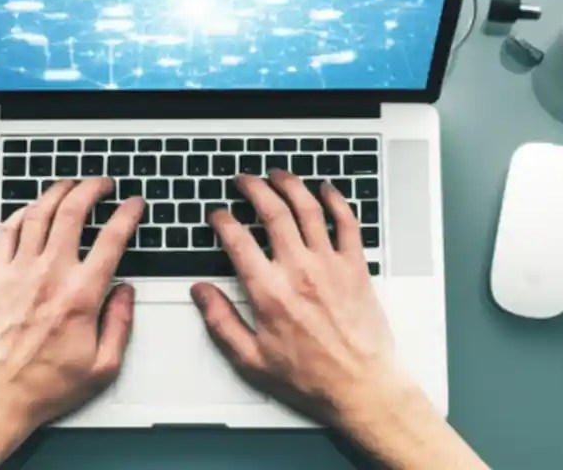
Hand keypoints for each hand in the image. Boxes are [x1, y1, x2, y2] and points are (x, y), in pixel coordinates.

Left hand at [0, 179, 142, 469]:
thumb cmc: (46, 386)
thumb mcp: (103, 366)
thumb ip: (120, 324)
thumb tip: (126, 292)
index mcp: (80, 296)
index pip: (111, 239)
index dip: (127, 214)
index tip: (134, 205)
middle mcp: (49, 277)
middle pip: (72, 213)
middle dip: (92, 188)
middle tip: (102, 184)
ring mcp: (19, 273)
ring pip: (38, 214)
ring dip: (57, 192)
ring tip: (70, 184)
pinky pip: (6, 232)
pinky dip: (21, 213)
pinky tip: (31, 210)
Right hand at [191, 171, 403, 428]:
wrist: (362, 387)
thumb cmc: (311, 378)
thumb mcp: (252, 359)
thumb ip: (221, 322)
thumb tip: (201, 293)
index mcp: (270, 293)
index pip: (238, 241)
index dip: (222, 220)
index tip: (217, 215)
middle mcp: (299, 272)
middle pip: (273, 211)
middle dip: (253, 188)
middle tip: (244, 180)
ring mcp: (330, 265)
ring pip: (308, 208)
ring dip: (291, 184)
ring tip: (278, 174)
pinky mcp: (356, 267)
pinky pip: (347, 222)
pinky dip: (336, 200)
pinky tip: (326, 189)